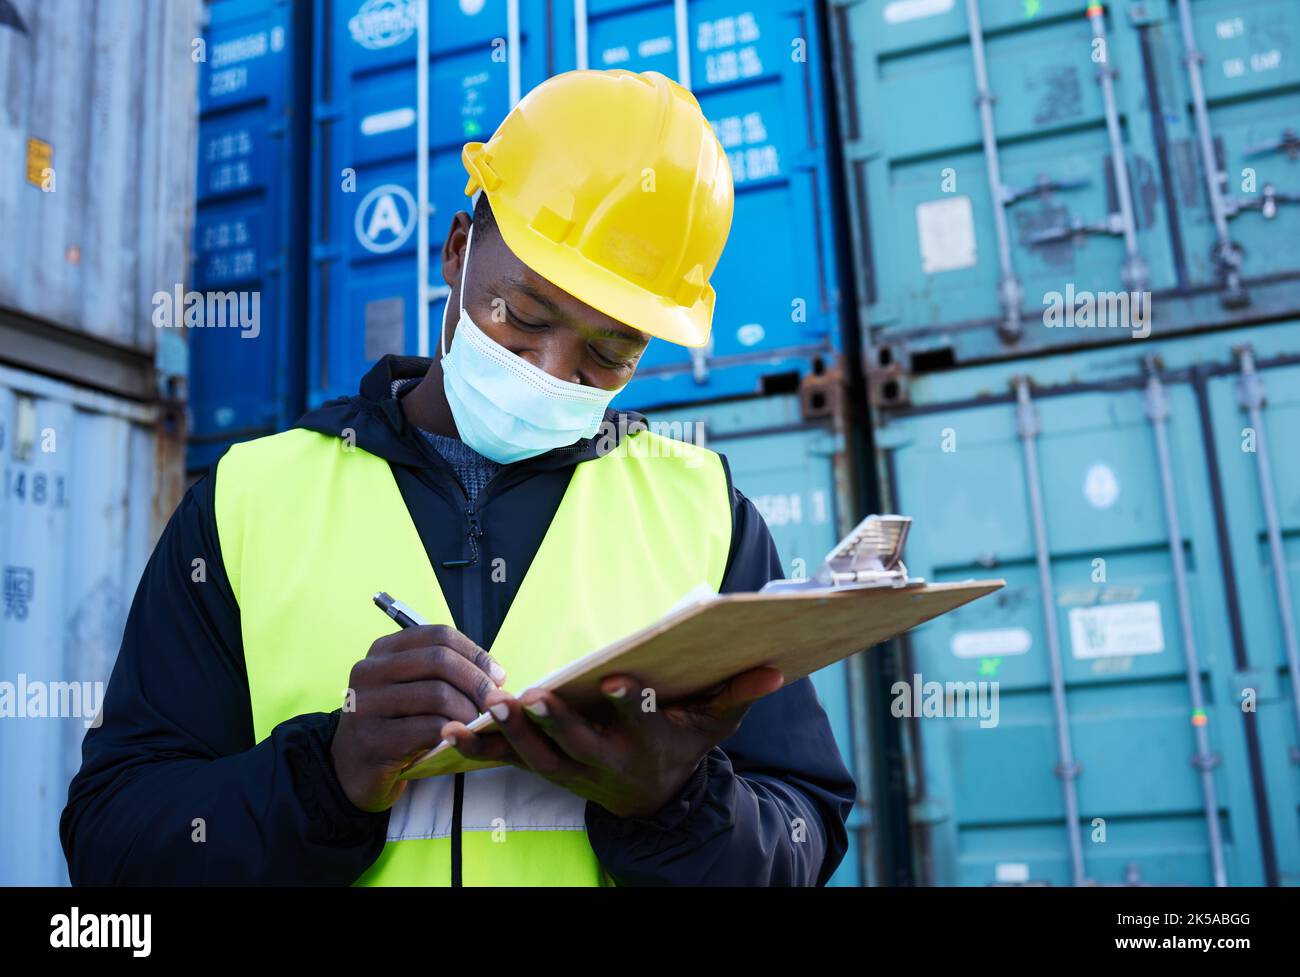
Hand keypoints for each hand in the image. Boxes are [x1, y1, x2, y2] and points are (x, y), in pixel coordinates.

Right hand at [331, 625, 506, 812]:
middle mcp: (369, 671)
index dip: (475, 653)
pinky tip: (461, 739)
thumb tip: (495, 674)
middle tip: (496, 702)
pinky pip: (429, 728)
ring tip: (480, 724)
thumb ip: (443, 673)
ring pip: (437, 694)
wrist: (352, 771)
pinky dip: (454, 732)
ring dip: (469, 710)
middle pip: (439, 660)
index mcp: (382, 651)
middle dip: (477, 681)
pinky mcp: (373, 740)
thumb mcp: (411, 689)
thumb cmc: (393, 725)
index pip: (438, 635)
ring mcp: (367, 705)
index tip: (498, 675)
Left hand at [440, 667, 783, 818]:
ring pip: (537, 756)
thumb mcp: (712, 726)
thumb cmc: (680, 750)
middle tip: (532, 698)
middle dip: (555, 722)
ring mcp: (571, 770)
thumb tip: (774, 670)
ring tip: (489, 707)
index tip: (617, 681)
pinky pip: (508, 762)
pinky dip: (480, 749)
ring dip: (510, 733)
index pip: (640, 721)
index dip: (629, 702)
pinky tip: (451, 734)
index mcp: (645, 743)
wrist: (652, 800)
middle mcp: (605, 761)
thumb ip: (737, 694)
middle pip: (578, 743)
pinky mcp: (546, 770)